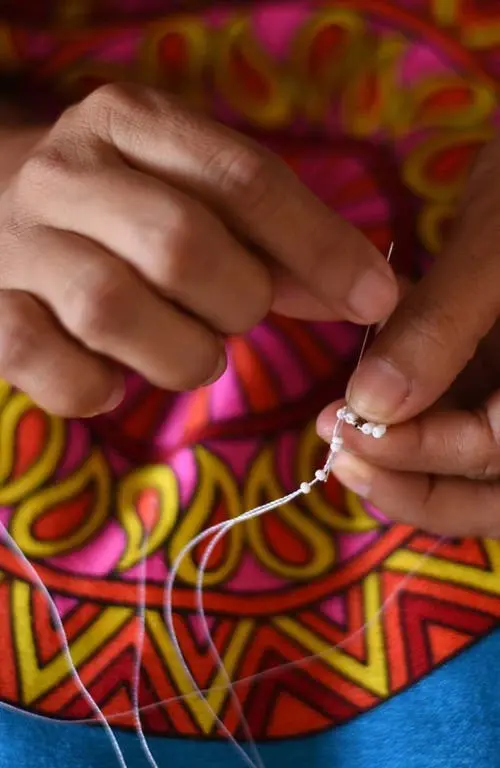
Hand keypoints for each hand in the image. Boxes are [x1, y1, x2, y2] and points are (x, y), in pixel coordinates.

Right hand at [0, 84, 396, 416]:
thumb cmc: (124, 212)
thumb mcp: (195, 197)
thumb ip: (274, 240)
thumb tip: (367, 294)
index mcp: (129, 123)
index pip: (242, 177)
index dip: (319, 246)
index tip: (375, 300)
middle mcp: (64, 172)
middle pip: (180, 246)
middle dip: (238, 302)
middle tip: (238, 315)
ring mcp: (16, 245)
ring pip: (114, 309)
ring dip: (181, 352)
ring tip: (188, 350)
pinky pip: (60, 371)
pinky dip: (107, 388)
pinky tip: (118, 374)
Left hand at [318, 136, 499, 536]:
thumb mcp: (495, 251)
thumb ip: (440, 328)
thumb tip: (371, 406)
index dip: (425, 451)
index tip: (352, 427)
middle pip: (492, 486)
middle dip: (413, 481)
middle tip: (341, 457)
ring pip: (471, 462)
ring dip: (405, 457)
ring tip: (341, 435)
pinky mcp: (493, 371)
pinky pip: (453, 412)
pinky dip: (408, 409)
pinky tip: (367, 383)